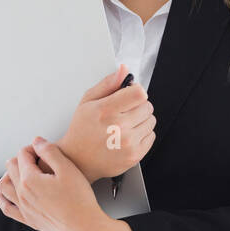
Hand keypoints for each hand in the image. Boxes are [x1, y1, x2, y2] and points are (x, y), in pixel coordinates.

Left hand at [0, 138, 131, 230]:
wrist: (84, 227)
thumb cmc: (79, 200)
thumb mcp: (69, 169)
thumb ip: (51, 152)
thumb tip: (37, 142)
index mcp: (30, 179)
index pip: (22, 155)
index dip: (32, 147)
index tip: (42, 148)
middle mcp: (22, 193)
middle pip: (11, 168)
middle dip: (21, 158)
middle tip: (35, 156)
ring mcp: (23, 207)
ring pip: (3, 186)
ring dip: (7, 174)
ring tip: (16, 170)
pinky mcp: (28, 219)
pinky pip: (6, 207)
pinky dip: (1, 197)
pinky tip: (3, 194)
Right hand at [57, 63, 155, 181]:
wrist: (78, 160)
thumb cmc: (82, 129)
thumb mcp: (88, 102)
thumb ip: (108, 84)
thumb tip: (124, 70)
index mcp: (105, 111)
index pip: (139, 93)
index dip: (136, 91)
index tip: (129, 95)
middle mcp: (118, 127)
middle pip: (147, 106)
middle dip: (138, 106)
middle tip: (123, 113)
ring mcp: (127, 143)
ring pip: (151, 120)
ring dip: (141, 120)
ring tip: (124, 125)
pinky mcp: (135, 155)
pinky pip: (151, 135)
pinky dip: (142, 134)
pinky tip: (127, 136)